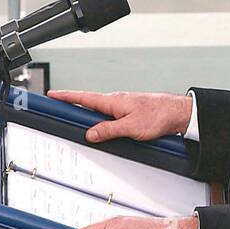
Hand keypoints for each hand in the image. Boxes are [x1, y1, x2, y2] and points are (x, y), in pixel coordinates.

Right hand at [46, 90, 192, 142]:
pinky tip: (102, 129)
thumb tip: (90, 134)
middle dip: (72, 107)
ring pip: (99, 112)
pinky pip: (109, 116)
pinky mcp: (129, 112)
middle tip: (58, 109)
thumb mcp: (131, 127)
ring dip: (88, 117)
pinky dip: (101, 121)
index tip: (51, 95)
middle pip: (88, 104)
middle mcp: (115, 101)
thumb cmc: (159, 116)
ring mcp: (122, 106)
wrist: (178, 113)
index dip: (66, 96)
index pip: (83, 97)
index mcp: (113, 101)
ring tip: (78, 125)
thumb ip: (108, 130)